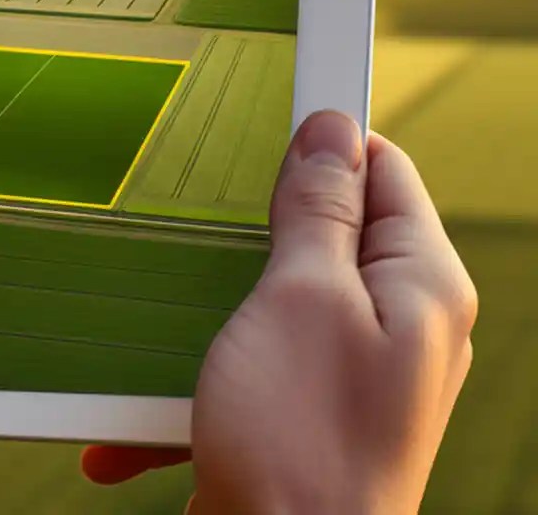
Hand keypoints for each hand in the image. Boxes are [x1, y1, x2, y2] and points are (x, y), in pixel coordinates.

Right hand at [83, 111, 476, 513]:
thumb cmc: (298, 442)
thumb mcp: (299, 297)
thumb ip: (319, 210)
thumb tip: (333, 130)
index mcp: (421, 286)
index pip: (384, 170)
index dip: (324, 141)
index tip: (260, 123)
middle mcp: (400, 327)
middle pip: (325, 235)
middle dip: (252, 233)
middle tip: (201, 231)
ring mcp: (353, 375)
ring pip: (275, 302)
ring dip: (209, 316)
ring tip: (168, 330)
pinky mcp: (307, 416)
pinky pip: (252, 369)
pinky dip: (198, 384)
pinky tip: (144, 419)